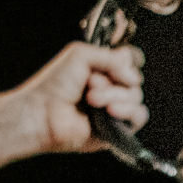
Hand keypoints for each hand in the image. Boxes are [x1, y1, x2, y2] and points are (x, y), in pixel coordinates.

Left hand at [14, 39, 146, 154]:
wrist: (43, 113)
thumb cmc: (54, 84)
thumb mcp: (80, 55)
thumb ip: (111, 57)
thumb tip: (132, 75)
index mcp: (100, 69)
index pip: (130, 61)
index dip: (128, 62)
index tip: (118, 63)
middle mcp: (109, 88)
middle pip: (134, 80)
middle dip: (113, 80)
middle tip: (90, 84)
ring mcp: (114, 107)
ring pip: (136, 97)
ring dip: (115, 95)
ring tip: (92, 99)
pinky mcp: (117, 128)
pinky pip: (138, 117)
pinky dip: (127, 111)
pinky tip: (109, 111)